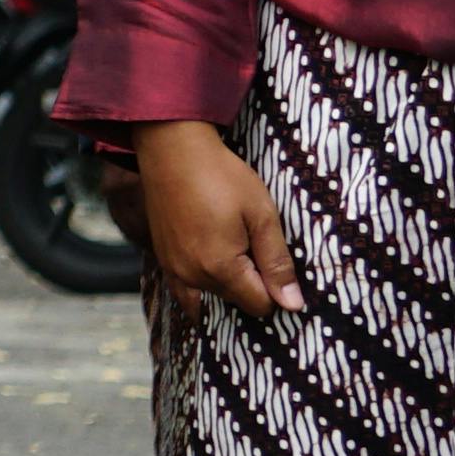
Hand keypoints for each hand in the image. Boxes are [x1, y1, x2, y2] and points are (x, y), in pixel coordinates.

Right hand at [130, 120, 294, 315]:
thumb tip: (292, 305)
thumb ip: (277, 262)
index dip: (276, 289)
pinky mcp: (162, 258)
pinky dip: (199, 290)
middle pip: (235, 302)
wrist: (173, 151)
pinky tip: (210, 269)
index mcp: (221, 267)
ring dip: (226, 287)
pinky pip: (183, 291)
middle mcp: (193, 276)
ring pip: (209, 298)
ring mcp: (173, 269)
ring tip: (234, 255)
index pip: (259, 305)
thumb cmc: (223, 177)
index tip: (275, 261)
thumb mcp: (262, 215)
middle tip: (254, 246)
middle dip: (251, 285)